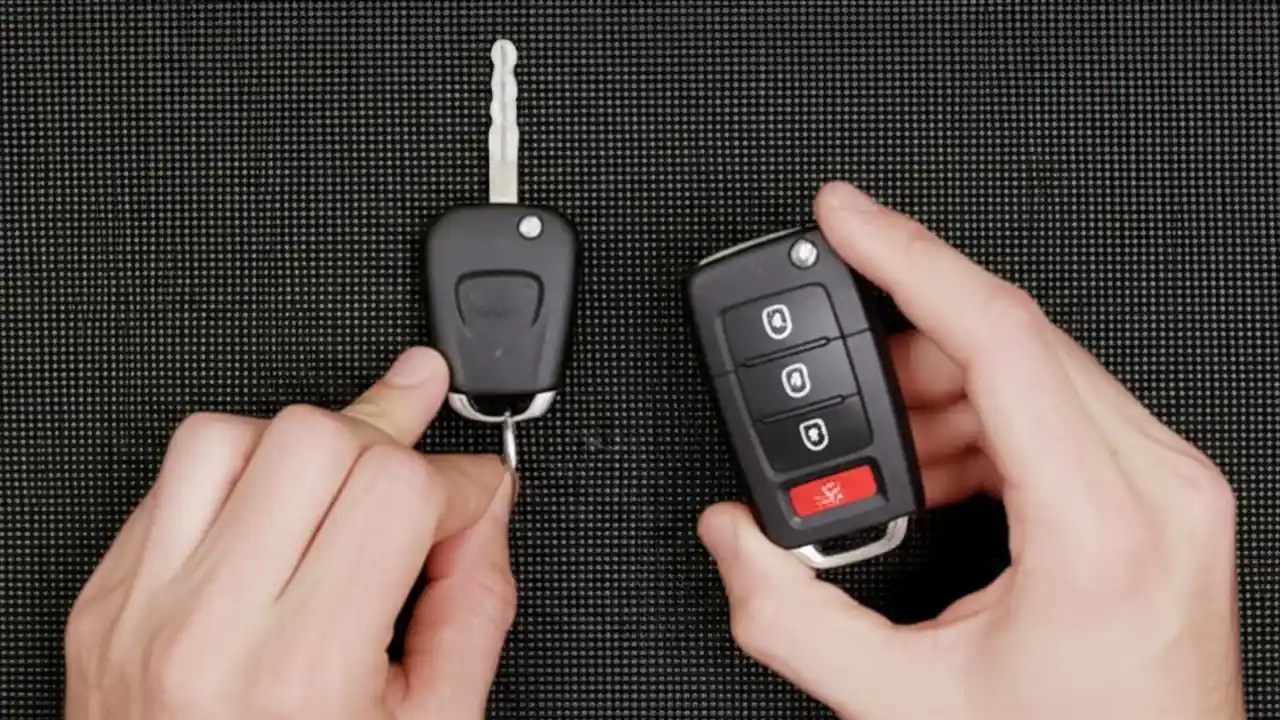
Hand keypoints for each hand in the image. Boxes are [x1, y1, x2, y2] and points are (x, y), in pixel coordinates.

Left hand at [65, 348, 515, 718]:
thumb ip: (476, 607)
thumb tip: (483, 510)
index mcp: (301, 672)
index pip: (396, 490)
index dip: (461, 481)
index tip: (475, 496)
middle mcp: (206, 632)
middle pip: (315, 440)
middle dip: (389, 447)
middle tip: (417, 482)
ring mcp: (140, 611)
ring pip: (230, 435)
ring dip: (306, 447)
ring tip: (343, 489)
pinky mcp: (106, 600)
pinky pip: (173, 477)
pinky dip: (241, 469)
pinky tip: (278, 507)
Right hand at [699, 182, 1244, 719]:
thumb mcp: (906, 702)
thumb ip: (793, 616)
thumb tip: (733, 539)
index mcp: (1100, 524)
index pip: (997, 332)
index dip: (905, 256)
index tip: (846, 218)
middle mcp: (1156, 486)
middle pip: (1014, 338)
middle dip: (905, 334)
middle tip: (836, 363)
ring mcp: (1171, 487)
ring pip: (1039, 366)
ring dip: (944, 382)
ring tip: (883, 439)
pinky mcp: (1165, 497)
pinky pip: (1063, 408)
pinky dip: (986, 417)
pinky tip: (939, 463)